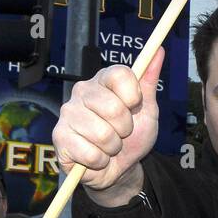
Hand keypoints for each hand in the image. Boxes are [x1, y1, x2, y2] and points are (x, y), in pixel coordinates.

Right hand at [52, 47, 164, 193]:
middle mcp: (82, 91)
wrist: (119, 167)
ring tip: (109, 145)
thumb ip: (149, 80)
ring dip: (113, 147)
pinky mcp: (60, 136)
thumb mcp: (147, 109)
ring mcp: (68, 113)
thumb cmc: (132, 136)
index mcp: (103, 80)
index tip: (135, 107)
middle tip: (121, 132)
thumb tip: (158, 50)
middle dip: (125, 128)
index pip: (119, 74)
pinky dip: (100, 160)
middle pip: (113, 107)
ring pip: (103, 133)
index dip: (133, 95)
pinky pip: (91, 153)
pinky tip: (96, 156)